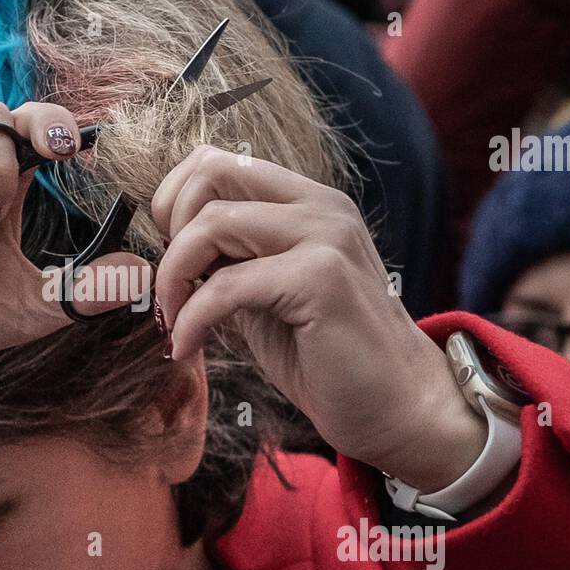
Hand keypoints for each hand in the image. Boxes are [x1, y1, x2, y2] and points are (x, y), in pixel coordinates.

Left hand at [152, 146, 486, 490]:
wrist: (401, 409)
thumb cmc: (330, 358)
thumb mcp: (266, 296)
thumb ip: (229, 262)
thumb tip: (169, 251)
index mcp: (307, 203)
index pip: (218, 160)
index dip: (174, 199)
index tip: (168, 254)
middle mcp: (320, 207)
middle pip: (210, 174)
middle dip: (169, 229)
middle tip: (169, 288)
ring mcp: (326, 237)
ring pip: (211, 223)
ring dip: (174, 278)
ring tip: (174, 322)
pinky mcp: (321, 279)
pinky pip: (224, 286)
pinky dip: (191, 319)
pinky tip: (187, 347)